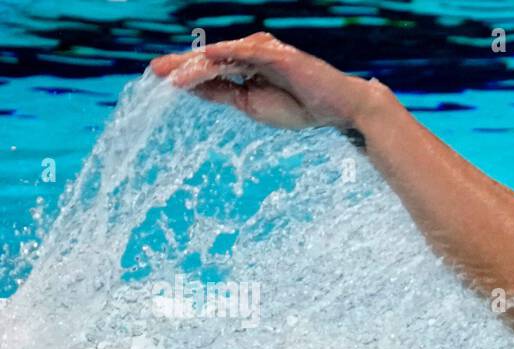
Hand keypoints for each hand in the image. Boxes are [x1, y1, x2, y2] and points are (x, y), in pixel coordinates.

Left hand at [149, 32, 378, 129]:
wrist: (336, 108)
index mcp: (245, 67)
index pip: (210, 69)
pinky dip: (224, 54)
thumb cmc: (300, 108)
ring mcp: (262, 51)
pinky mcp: (275, 53)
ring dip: (196, 66)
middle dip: (182, 65)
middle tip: (154, 70)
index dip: (185, 73)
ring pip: (222, 56)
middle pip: (210, 59)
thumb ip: (225, 94)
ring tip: (173, 75)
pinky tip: (205, 57)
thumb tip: (195, 89)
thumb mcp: (252, 105)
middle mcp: (250, 53)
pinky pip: (244, 52)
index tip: (160, 77)